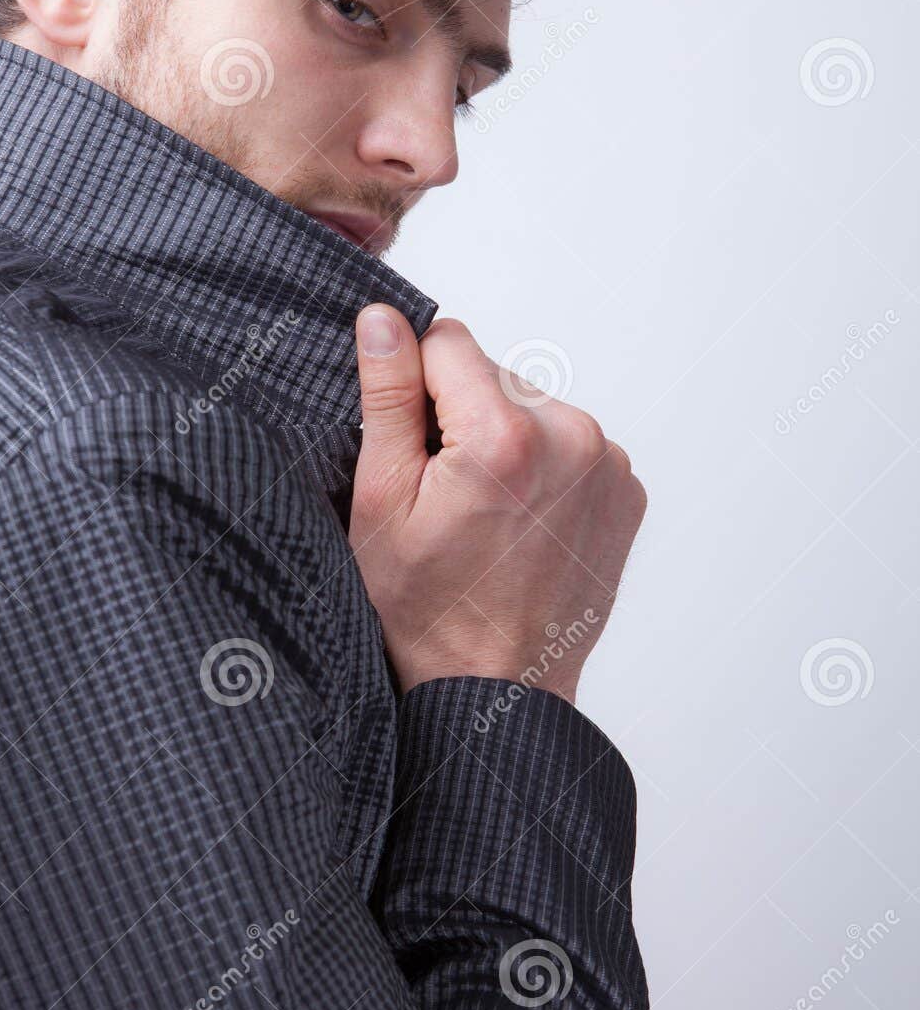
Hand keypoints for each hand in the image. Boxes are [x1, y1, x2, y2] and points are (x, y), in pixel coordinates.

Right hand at [349, 304, 645, 702]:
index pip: (446, 341)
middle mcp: (573, 437)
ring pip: (533, 409)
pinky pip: (570, 445)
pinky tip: (522, 525)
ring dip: (506, 442)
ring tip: (487, 518)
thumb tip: (382, 318)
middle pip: (494, 376)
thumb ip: (387, 397)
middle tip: (448, 499)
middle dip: (463, 418)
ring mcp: (609, 465)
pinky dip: (544, 470)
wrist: (499, 691)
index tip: (414, 451)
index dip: (414, 388)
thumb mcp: (382, 501)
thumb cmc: (428, 612)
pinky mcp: (628, 488)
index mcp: (506, 435)